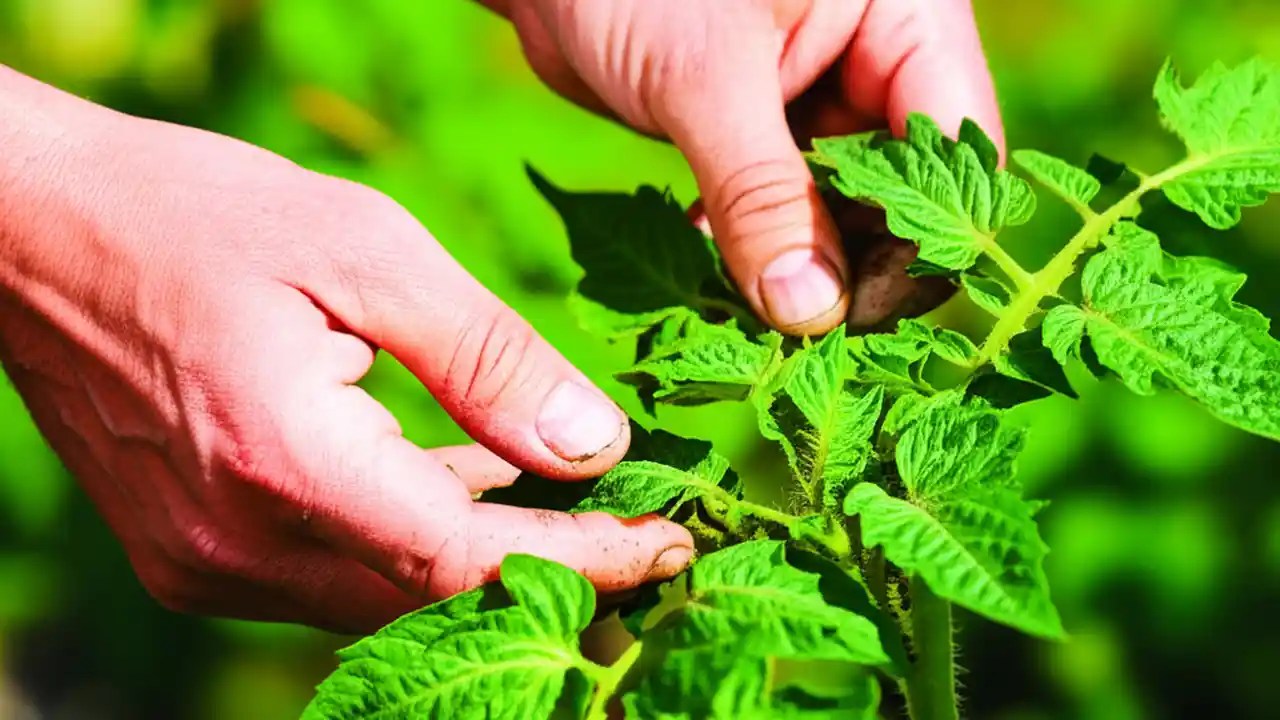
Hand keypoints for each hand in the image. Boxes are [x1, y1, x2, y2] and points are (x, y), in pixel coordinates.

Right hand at [0, 68, 691, 632]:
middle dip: (553, 569)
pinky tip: (459, 480)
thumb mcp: (365, 251)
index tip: (670, 543)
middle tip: (640, 530)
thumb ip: (487, 360)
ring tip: (566, 501)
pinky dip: (409, 541)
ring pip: (386, 596)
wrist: (26, 229)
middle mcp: (238, 544)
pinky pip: (332, 574)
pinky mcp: (192, 553)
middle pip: (435, 596)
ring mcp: (206, 561)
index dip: (586, 561)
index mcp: (286, 464)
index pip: (470, 562)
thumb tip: (595, 445)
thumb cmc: (191, 214)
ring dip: (484, 558)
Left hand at [488, 0, 1001, 332]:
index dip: (921, 238)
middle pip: (902, 192)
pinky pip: (780, 209)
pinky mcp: (760, 131)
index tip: (857, 313)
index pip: (954, 148)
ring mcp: (818, 98)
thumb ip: (763, 194)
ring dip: (796, 267)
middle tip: (797, 334)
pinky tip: (712, 274)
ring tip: (749, 314)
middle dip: (852, 264)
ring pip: (837, 210)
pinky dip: (750, 247)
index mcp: (905, 19)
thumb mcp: (706, 79)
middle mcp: (874, 60)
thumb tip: (812, 312)